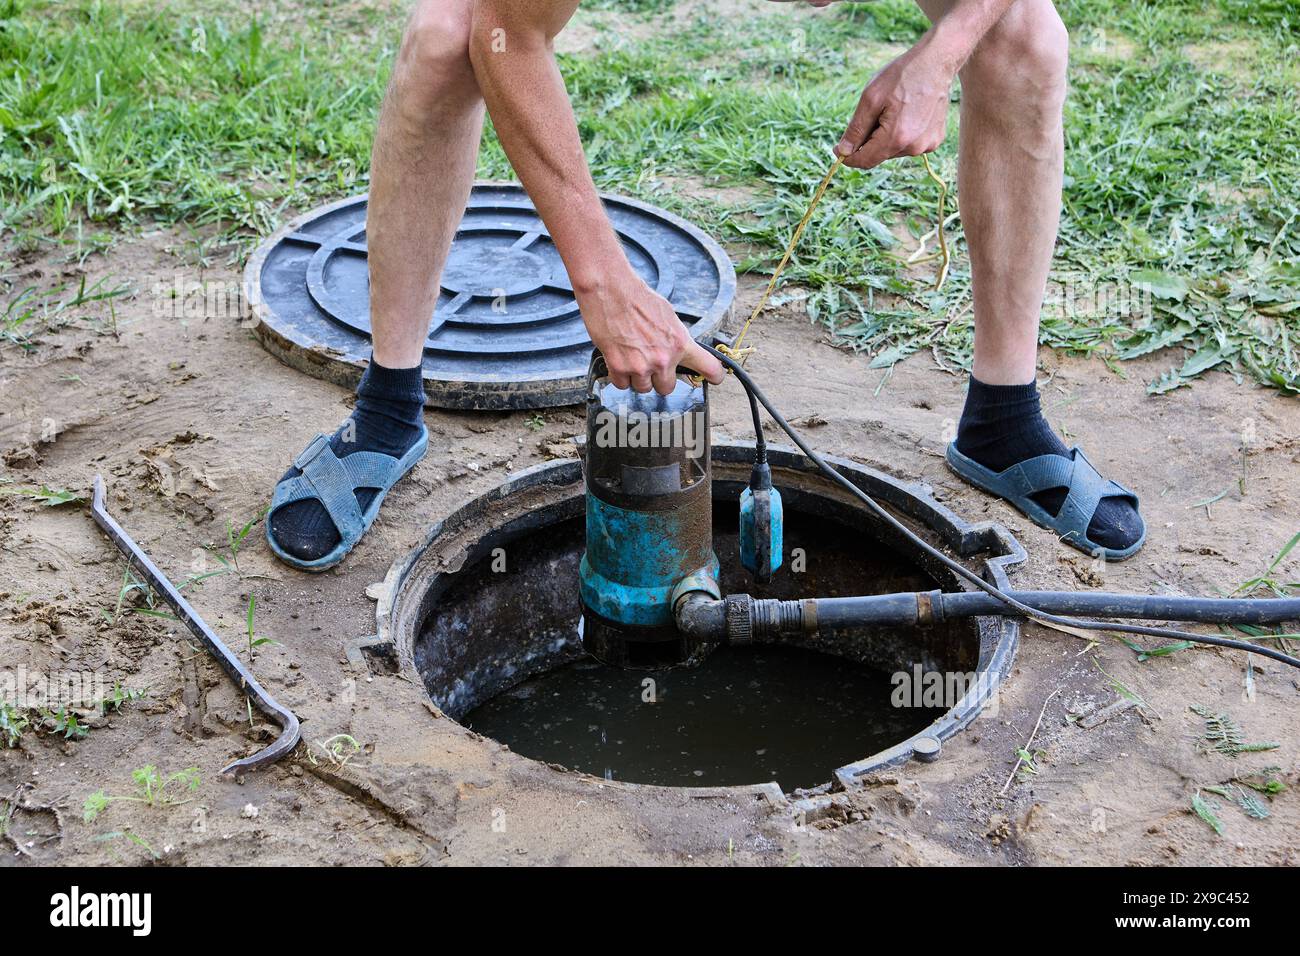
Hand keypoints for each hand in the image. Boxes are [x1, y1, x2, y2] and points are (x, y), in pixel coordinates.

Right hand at [576, 265, 724, 394]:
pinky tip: (618, 359)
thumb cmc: (637, 298)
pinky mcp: (619, 368)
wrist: (611, 290)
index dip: (714, 376)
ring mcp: (641, 366)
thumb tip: (680, 352)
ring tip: (631, 357)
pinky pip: (622, 384)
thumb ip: (676, 339)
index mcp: (680, 343)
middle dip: (658, 378)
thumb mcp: (668, 317)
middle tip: (650, 363)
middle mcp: (663, 359)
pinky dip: (619, 375)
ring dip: (638, 377)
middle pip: (667, 388)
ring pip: (643, 388)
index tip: (713, 378)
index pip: (709, 368)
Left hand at [835, 38, 954, 169]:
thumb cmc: (902, 75)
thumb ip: (856, 129)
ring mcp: (927, 145)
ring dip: (885, 137)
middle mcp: (914, 147)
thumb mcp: (871, 98)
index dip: (848, 157)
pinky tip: (906, 113)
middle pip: (879, 155)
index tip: (838, 149)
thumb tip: (844, 151)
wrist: (936, 62)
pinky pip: (909, 144)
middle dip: (868, 141)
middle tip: (872, 113)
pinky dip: (901, 134)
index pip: (865, 161)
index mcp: (896, 138)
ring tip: (893, 109)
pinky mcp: (935, 139)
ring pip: (894, 150)